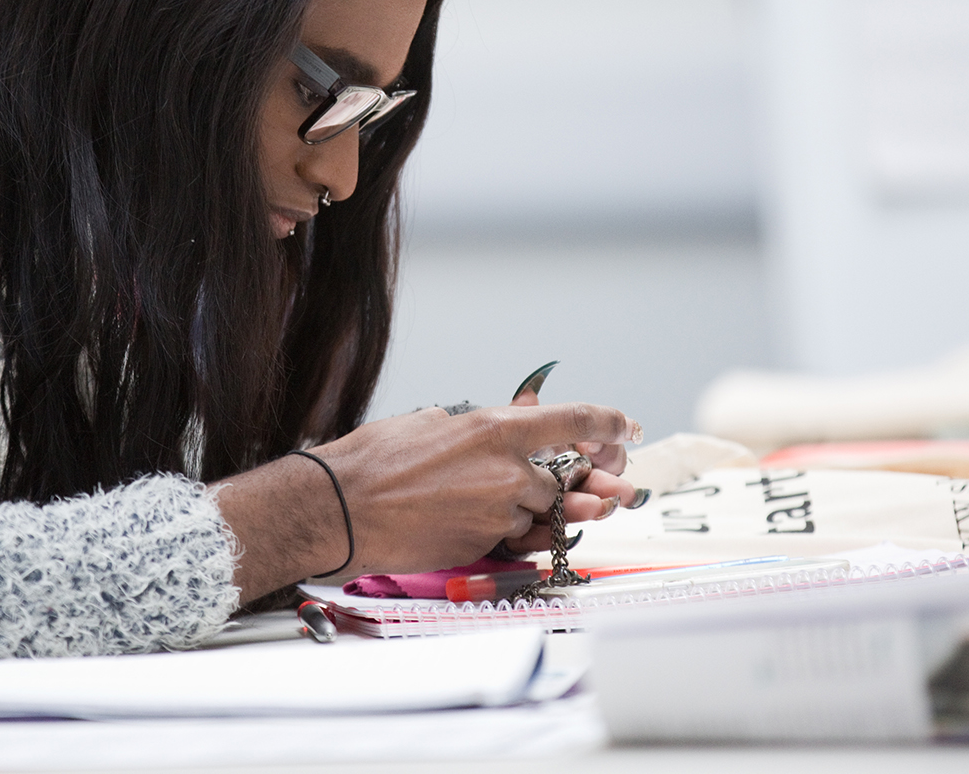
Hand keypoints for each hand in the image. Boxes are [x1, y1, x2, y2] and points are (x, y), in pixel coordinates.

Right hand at [314, 402, 638, 573]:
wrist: (341, 508)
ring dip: (518, 510)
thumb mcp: (435, 422)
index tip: (627, 427)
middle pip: (558, 481)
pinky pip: (509, 539)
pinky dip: (496, 531)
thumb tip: (510, 421)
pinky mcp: (483, 547)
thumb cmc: (375, 459)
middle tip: (528, 481)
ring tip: (470, 499)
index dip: (610, 422)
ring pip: (533, 515)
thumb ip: (482, 426)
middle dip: (552, 483)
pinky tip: (459, 519)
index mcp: (496, 430)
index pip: (574, 421)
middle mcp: (507, 472)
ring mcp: (498, 514)